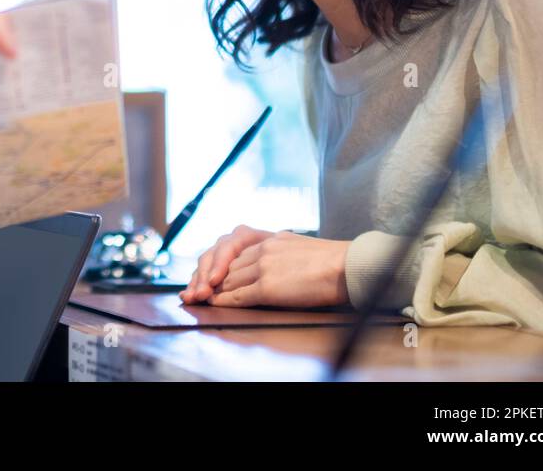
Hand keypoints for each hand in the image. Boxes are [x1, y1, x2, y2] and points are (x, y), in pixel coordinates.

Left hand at [182, 227, 351, 308]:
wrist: (346, 266)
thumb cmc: (331, 261)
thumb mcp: (298, 247)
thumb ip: (279, 252)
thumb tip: (271, 264)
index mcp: (269, 239)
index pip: (234, 251)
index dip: (217, 265)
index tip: (207, 275)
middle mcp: (261, 249)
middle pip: (226, 265)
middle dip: (208, 278)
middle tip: (195, 289)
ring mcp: (262, 267)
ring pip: (228, 280)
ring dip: (212, 290)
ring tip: (200, 298)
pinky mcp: (267, 287)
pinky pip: (238, 295)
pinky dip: (222, 300)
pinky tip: (214, 304)